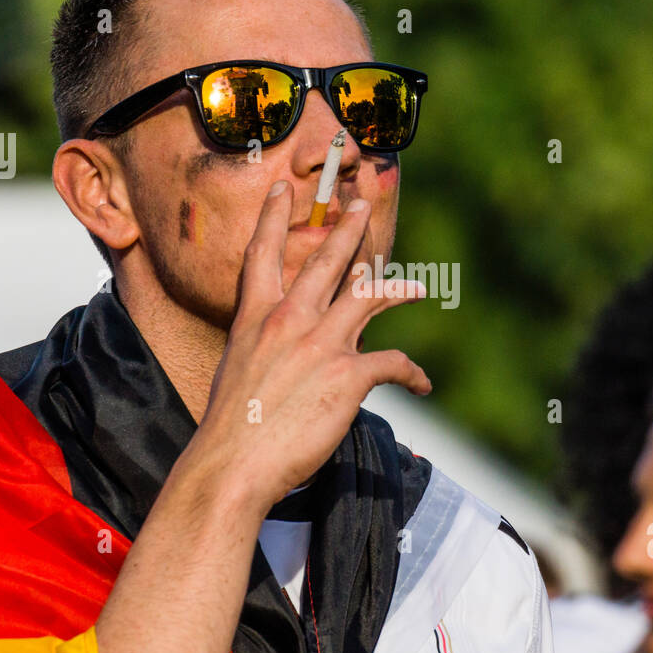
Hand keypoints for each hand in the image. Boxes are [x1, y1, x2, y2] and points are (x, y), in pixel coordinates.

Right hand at [180, 181, 430, 515]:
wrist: (234, 464)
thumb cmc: (230, 428)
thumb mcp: (236, 371)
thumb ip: (262, 350)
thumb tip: (282, 358)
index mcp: (255, 318)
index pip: (261, 254)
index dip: (271, 217)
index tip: (281, 188)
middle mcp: (289, 320)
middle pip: (325, 260)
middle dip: (348, 229)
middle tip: (362, 202)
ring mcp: (322, 344)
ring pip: (369, 295)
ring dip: (397, 288)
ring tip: (419, 286)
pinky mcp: (349, 375)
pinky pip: (394, 362)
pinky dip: (413, 374)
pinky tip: (423, 383)